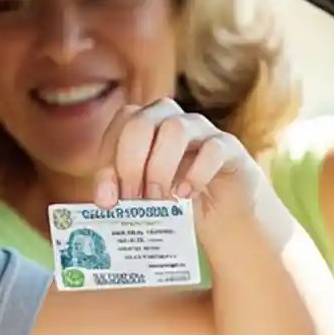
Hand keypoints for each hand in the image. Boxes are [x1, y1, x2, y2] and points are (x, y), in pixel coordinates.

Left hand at [94, 98, 262, 224]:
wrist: (224, 215)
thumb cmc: (175, 201)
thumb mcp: (142, 197)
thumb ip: (121, 191)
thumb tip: (104, 198)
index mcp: (145, 123)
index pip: (121, 123)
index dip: (109, 159)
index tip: (107, 200)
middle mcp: (171, 119)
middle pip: (141, 122)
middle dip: (130, 163)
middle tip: (132, 199)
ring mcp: (202, 130)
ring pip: (175, 128)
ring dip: (160, 168)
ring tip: (158, 200)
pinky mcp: (229, 148)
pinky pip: (212, 148)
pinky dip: (195, 173)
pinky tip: (185, 195)